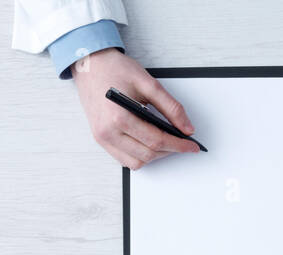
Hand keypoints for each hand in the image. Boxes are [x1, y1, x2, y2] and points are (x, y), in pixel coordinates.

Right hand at [71, 49, 198, 168]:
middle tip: (182, 143)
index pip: (156, 140)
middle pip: (148, 154)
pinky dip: (140, 156)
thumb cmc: (114, 69)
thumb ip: (171, 107)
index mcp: (119, 117)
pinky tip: (149, 144)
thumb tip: (186, 127)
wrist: (90, 64)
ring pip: (136, 162)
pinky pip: (124, 160)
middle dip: (169, 151)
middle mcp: (108, 132)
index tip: (191, 146)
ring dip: (155, 156)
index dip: (178, 145)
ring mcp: (102, 138)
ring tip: (166, 143)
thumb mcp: (148, 83)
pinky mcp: (101, 140)